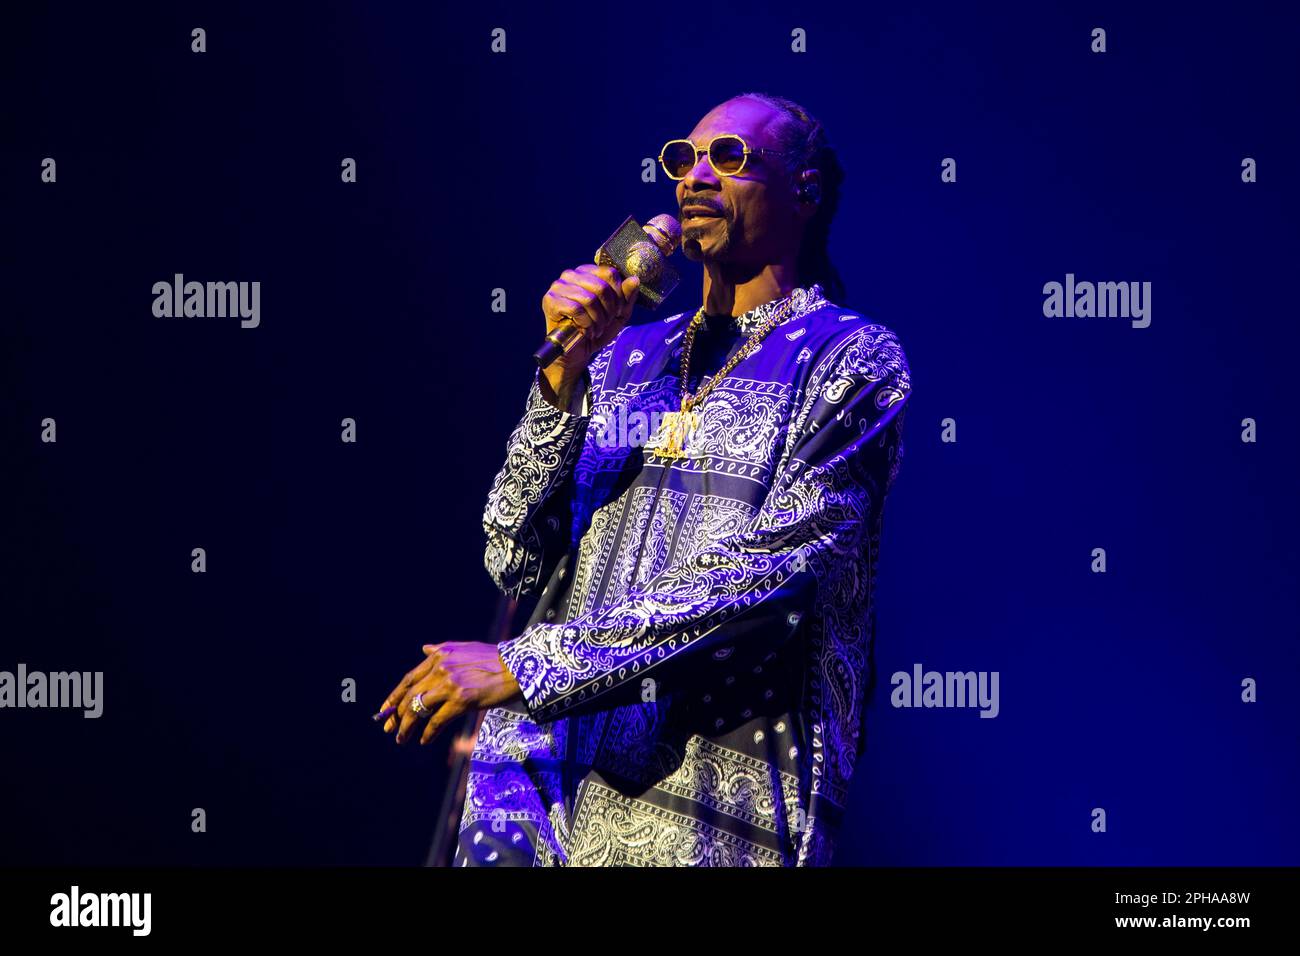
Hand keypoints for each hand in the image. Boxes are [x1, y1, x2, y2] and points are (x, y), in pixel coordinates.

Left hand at [377, 642, 522, 745]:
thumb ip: (442, 649)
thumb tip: (424, 649)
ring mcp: (450, 684)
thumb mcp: (465, 648)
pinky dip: (428, 733)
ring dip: (408, 727)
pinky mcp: (461, 699)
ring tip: (402, 739)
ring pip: (419, 709)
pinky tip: (424, 740)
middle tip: (390, 729)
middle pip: (410, 696)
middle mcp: (441, 668)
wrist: (518, 668)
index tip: (385, 709)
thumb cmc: (494, 660)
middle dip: (396, 715)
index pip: (409, 679)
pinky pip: (437, 720)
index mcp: (440, 655)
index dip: (394, 696)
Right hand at [540, 263, 639, 406]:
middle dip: (609, 310)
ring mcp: (558, 287)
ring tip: (595, 329)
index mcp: (587, 272)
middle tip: (605, 323)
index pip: (610, 273)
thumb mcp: (619, 314)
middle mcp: (570, 275)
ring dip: (597, 320)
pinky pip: (576, 309)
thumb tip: (634, 280)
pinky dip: (585, 325)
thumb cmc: (597, 328)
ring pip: (589, 299)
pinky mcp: (550, 301)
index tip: (617, 311)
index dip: (619, 295)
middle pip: (601, 287)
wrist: (577, 352)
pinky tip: (584, 331)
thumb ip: (627, 297)